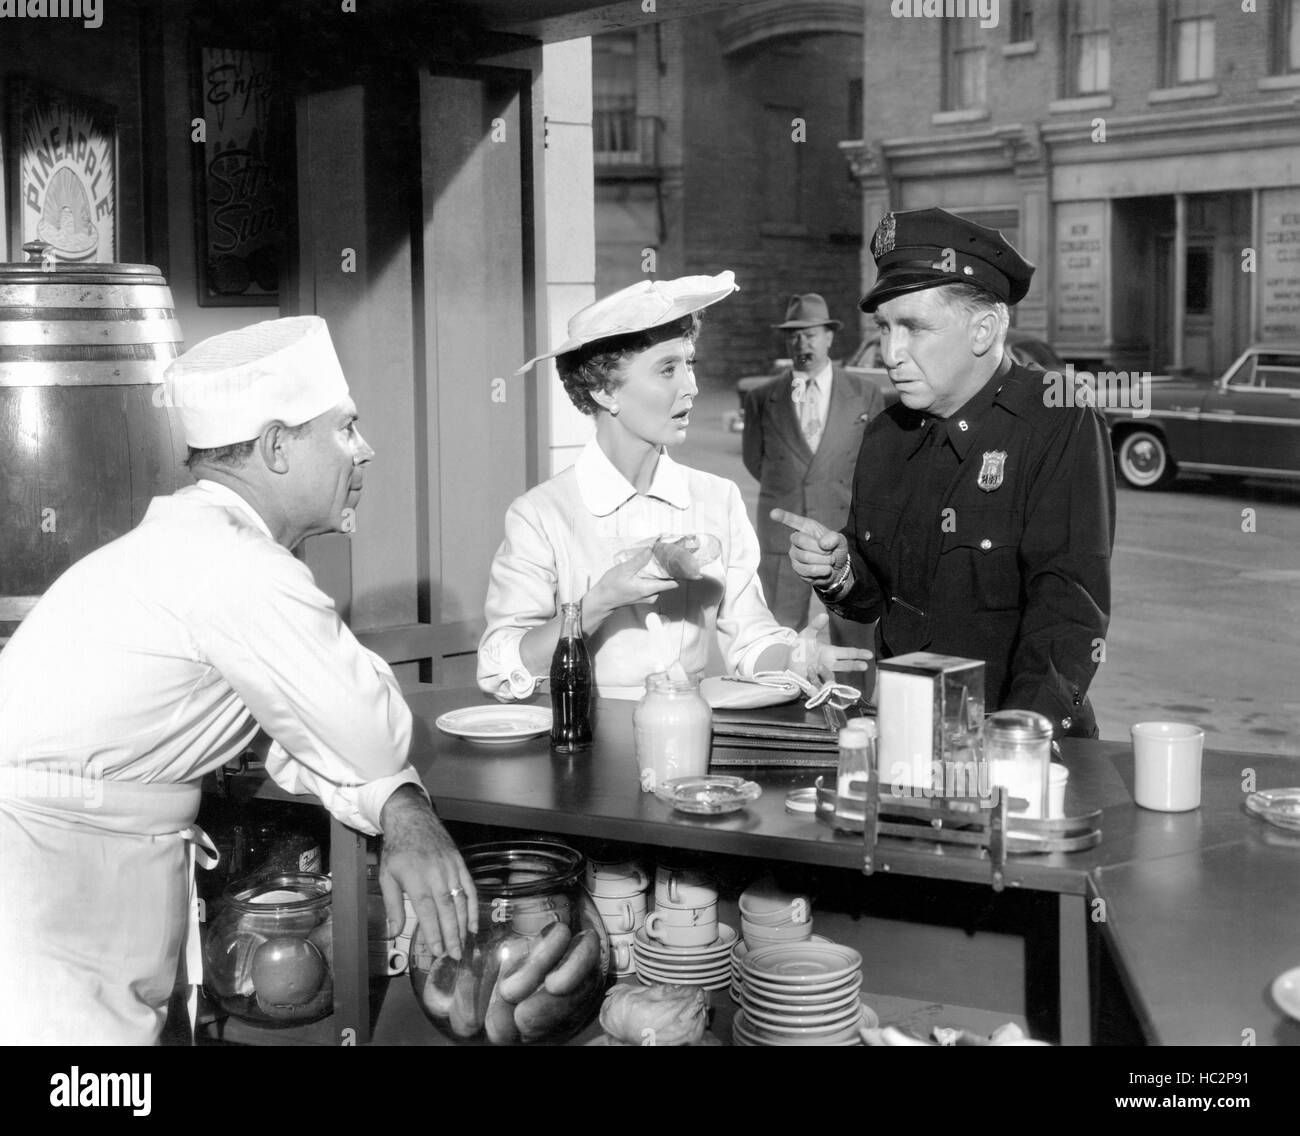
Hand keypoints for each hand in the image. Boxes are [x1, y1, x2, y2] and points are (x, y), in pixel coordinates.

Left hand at [378, 786, 477, 960]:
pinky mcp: (460, 863)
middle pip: (447, 908)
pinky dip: (474, 906)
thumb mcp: (387, 876)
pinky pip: (470, 887)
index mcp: (415, 878)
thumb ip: (392, 906)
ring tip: (463, 944)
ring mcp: (450, 867)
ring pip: (460, 900)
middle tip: (454, 954)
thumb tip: (393, 933)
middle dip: (452, 934)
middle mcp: (435, 873)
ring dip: (464, 924)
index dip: (434, 931)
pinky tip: (474, 923)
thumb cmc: (397, 849)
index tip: (438, 950)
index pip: (427, 910)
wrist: (412, 819)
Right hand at [584, 546, 678, 630]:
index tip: (676, 560)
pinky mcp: (645, 595)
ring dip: (658, 571)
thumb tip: (651, 550)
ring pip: (660, 581)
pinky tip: (645, 567)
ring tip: (653, 559)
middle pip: (668, 580)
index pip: (673, 583)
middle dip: (667, 568)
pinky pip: (654, 583)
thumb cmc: (611, 587)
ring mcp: (649, 596)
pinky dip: (652, 575)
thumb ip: (639, 560)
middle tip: (663, 554)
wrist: (602, 599)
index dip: (677, 571)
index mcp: (649, 589)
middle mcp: (652, 595)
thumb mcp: (624, 570)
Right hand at [770, 509, 846, 585]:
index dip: (783, 517)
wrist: (837, 568)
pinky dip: (822, 570)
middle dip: (820, 548)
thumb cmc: (835, 550)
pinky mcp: (797, 569)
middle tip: (831, 552)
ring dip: (824, 560)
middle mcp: (796, 540)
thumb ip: (834, 538)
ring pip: (805, 557)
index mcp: (807, 528)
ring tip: (830, 561)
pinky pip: (808, 570)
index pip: (793, 521)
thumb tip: (823, 543)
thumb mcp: (840, 541)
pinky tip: (826, 569)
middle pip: (800, 540)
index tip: (773, 513)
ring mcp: (795, 555)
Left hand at [794, 613, 871, 685]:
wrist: (786, 663)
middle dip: (855, 665)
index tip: (869, 654)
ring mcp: (823, 676)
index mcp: (830, 653)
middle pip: (846, 666)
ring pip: (830, 676)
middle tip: (865, 665)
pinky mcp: (815, 685)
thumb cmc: (799, 650)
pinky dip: (813, 678)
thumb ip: (815, 626)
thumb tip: (824, 615)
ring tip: (814, 667)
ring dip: (824, 672)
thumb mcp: (806, 635)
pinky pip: (818, 684)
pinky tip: (807, 672)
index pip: (848, 653)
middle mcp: (829, 665)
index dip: (859, 654)